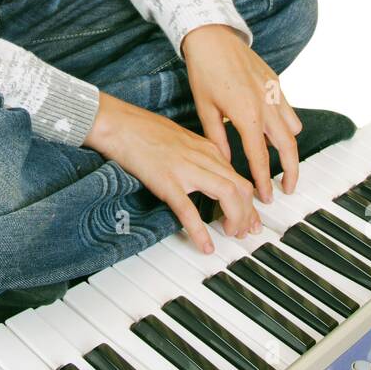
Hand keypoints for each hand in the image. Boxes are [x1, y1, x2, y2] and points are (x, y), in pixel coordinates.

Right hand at [83, 91, 263, 254]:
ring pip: (227, 195)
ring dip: (235, 219)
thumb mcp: (183, 141)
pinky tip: (205, 246)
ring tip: (230, 235)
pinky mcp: (167, 181)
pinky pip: (189, 210)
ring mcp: (186, 169)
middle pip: (241, 188)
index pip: (240, 179)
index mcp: (208, 149)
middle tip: (244, 232)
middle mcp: (203, 157)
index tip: (250, 219)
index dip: (249, 203)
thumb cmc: (145, 131)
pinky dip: (201, 231)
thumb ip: (200, 158)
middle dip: (248, 214)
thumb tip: (209, 178)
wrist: (120, 123)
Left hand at [181, 24, 302, 207]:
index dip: (263, 180)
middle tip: (287, 189)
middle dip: (291, 172)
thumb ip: (218, 138)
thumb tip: (226, 162)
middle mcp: (266, 106)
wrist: (212, 36)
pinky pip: (289, 110)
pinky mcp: (276, 83)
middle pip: (288, 148)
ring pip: (293, 129)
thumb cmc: (204, 71)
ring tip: (282, 163)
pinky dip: (287, 125)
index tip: (266, 196)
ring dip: (290, 149)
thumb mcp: (205, 109)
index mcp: (247, 115)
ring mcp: (275, 93)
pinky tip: (277, 132)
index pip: (260, 157)